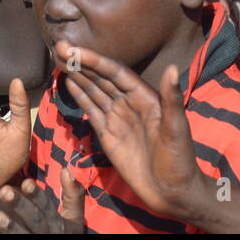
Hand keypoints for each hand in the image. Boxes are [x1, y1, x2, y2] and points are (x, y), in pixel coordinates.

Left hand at [0, 173, 84, 233]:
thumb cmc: (64, 232)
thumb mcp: (74, 216)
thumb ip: (73, 194)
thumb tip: (66, 170)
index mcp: (61, 225)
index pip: (47, 208)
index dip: (37, 196)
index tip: (26, 183)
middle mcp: (48, 235)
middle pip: (35, 221)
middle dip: (20, 206)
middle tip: (4, 191)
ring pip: (23, 236)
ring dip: (10, 227)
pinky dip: (6, 235)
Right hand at [56, 41, 206, 219]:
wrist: (172, 193)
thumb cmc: (179, 159)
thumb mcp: (176, 128)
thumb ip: (172, 98)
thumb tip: (172, 68)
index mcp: (145, 97)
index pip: (116, 73)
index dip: (96, 61)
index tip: (76, 49)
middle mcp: (129, 104)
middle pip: (101, 78)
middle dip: (82, 63)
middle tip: (60, 47)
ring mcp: (118, 119)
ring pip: (94, 92)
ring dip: (78, 76)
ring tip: (60, 59)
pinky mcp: (108, 135)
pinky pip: (92, 112)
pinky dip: (80, 97)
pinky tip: (69, 84)